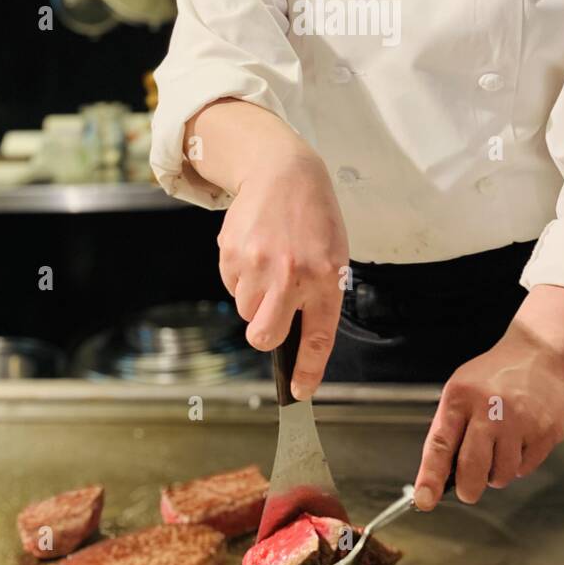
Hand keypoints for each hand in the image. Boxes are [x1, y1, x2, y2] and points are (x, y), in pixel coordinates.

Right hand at [218, 150, 348, 398]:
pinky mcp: (231, 252)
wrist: (284, 172)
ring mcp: (258, 263)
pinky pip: (231, 285)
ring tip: (270, 265)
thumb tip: (295, 340)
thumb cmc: (313, 218)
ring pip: (246, 310)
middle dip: (264, 336)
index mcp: (325, 278)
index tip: (300, 392)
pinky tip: (256, 250)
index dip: (307, 371)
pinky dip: (241, 276)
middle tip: (272, 317)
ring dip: (255, 298)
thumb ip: (319, 296)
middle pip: (264, 336)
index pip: (317, 338)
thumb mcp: (332, 255)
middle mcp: (291, 274)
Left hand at [413, 325, 563, 509]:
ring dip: (497, 472)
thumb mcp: (460, 391)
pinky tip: (521, 438)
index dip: (430, 477)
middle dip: (468, 489)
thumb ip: (447, 431)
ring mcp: (522, 420)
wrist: (537, 354)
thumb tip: (435, 478)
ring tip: (500, 447)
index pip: (440, 444)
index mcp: (461, 397)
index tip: (424, 500)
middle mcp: (491, 408)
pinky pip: (526, 468)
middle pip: (473, 468)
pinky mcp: (547, 431)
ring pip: (502, 475)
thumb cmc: (494, 376)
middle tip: (468, 490)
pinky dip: (520, 462)